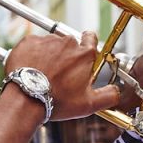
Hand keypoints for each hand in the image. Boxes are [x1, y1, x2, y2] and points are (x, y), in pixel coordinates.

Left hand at [4, 33, 121, 124]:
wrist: (26, 98)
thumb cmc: (57, 101)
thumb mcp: (89, 104)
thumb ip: (109, 96)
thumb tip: (116, 92)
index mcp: (84, 54)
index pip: (91, 38)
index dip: (88, 44)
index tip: (82, 54)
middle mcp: (67, 43)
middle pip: (69, 44)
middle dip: (66, 56)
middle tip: (60, 74)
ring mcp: (47, 41)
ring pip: (50, 45)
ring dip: (48, 56)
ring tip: (43, 75)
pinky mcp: (29, 42)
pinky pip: (33, 46)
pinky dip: (32, 55)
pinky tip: (31, 70)